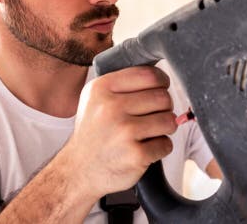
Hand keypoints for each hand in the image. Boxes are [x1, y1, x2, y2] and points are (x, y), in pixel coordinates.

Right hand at [62, 66, 177, 196]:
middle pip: (163, 97)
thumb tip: (158, 74)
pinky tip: (144, 149)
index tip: (160, 89)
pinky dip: (161, 148)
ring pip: (169, 120)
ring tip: (150, 132)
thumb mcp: (96, 98)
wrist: (77, 171)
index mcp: (102, 88)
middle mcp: (110, 108)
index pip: (150, 74)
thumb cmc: (94, 132)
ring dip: (165, 128)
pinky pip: (166, 144)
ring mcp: (123, 132)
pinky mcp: (135, 155)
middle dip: (164, 107)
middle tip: (153, 115)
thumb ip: (123, 82)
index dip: (162, 82)